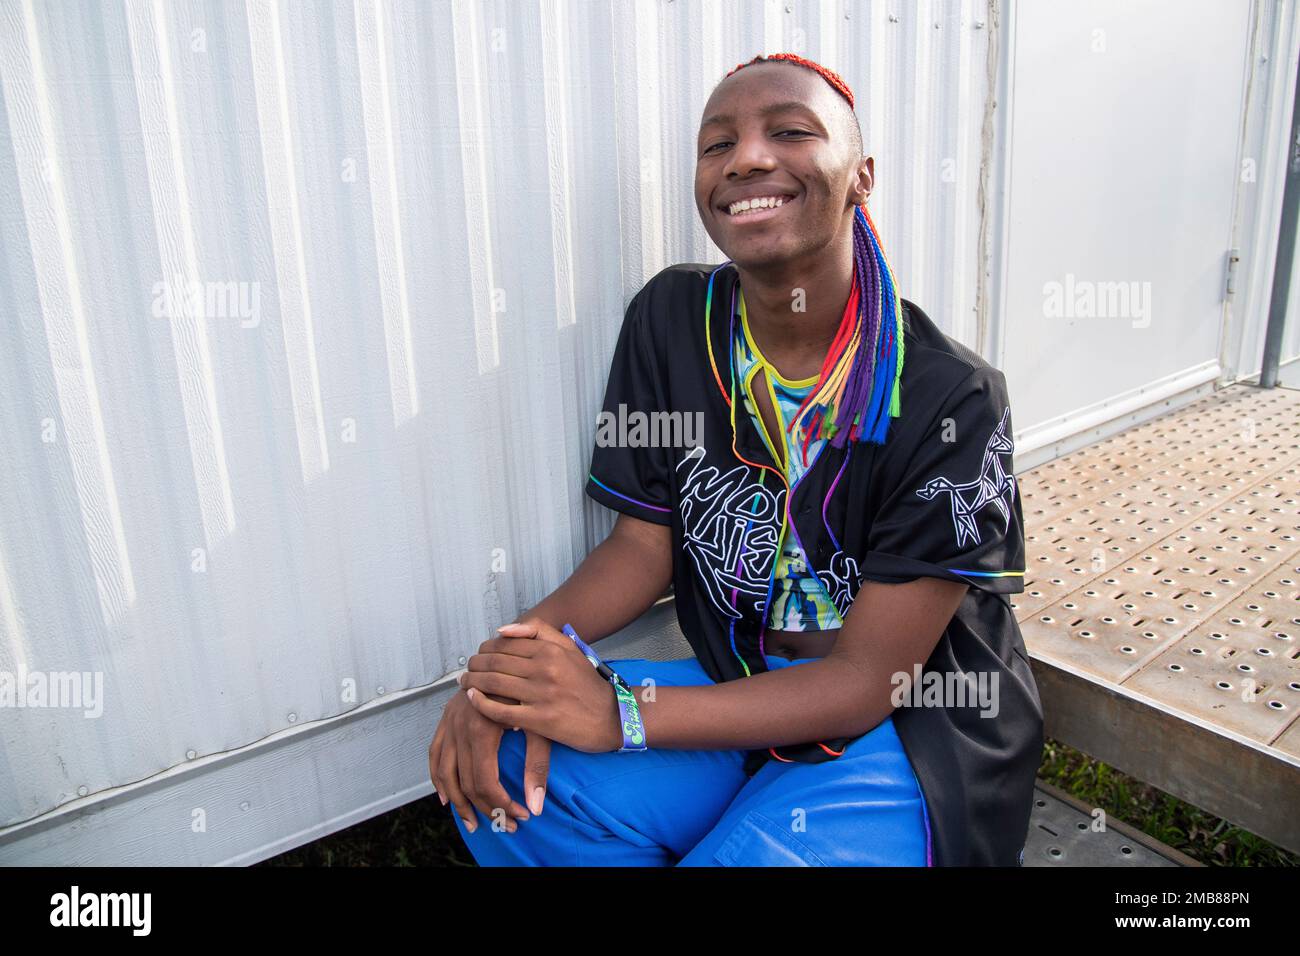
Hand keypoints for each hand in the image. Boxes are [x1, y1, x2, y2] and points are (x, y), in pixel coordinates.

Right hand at [427, 684, 551, 832]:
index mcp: (481, 727)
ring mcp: (450, 722)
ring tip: (474, 822)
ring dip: (459, 802)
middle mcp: (460, 726)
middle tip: (506, 824)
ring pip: (445, 772)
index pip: (484, 781)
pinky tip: (446, 798)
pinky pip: (434, 753)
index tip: (519, 815)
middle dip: (486, 808)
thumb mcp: (539, 724)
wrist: (513, 654)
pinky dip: (437, 778)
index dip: (501, 804)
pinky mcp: (447, 718)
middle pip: (466, 782)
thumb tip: (535, 807)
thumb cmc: (532, 687)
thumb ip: (537, 766)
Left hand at [460, 620, 622, 753]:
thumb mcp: (570, 648)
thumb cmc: (587, 683)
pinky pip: (500, 711)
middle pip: (495, 663)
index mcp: (550, 650)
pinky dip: (481, 704)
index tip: (479, 655)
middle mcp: (545, 669)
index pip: (505, 644)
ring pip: (494, 684)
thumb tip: (503, 629)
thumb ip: (538, 632)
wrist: (611, 717)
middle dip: (474, 665)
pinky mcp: (540, 720)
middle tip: (467, 669)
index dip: (485, 649)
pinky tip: (472, 700)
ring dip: (472, 682)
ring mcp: (542, 695)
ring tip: (465, 683)